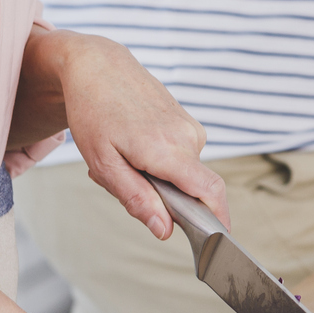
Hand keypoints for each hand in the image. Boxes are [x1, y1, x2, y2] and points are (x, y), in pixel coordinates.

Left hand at [53, 32, 226, 238]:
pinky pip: (181, 156)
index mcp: (166, 149)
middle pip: (191, 189)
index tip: (218, 246)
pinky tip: (133, 143)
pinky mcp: (187, 121)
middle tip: (122, 179)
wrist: (97, 66)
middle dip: (163, 198)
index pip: (210, 192)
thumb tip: (164, 230)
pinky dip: (160, 161)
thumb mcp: (103, 163)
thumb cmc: (93, 112)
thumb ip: (136, 198)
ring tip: (123, 156)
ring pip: (183, 173)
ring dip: (157, 177)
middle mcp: (187, 137)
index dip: (220, 222)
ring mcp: (190, 126)